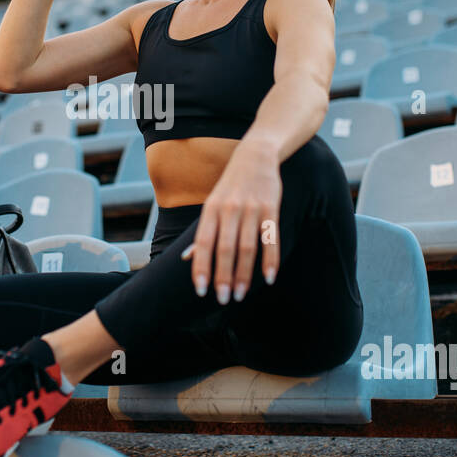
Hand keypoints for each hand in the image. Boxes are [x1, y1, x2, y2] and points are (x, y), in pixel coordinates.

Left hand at [181, 140, 281, 303]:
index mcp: (211, 210)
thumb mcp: (211, 205)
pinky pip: (270, 239)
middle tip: (222, 299)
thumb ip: (203, 232)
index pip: (203, 243)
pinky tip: (268, 278)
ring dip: (244, 274)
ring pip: (247, 248)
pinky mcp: (271, 209)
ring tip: (240, 294)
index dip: (201, 267)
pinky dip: (270, 260)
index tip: (200, 290)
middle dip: (223, 277)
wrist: (256, 156)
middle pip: (225, 249)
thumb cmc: (230, 186)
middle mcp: (229, 210)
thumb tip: (186, 258)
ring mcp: (251, 209)